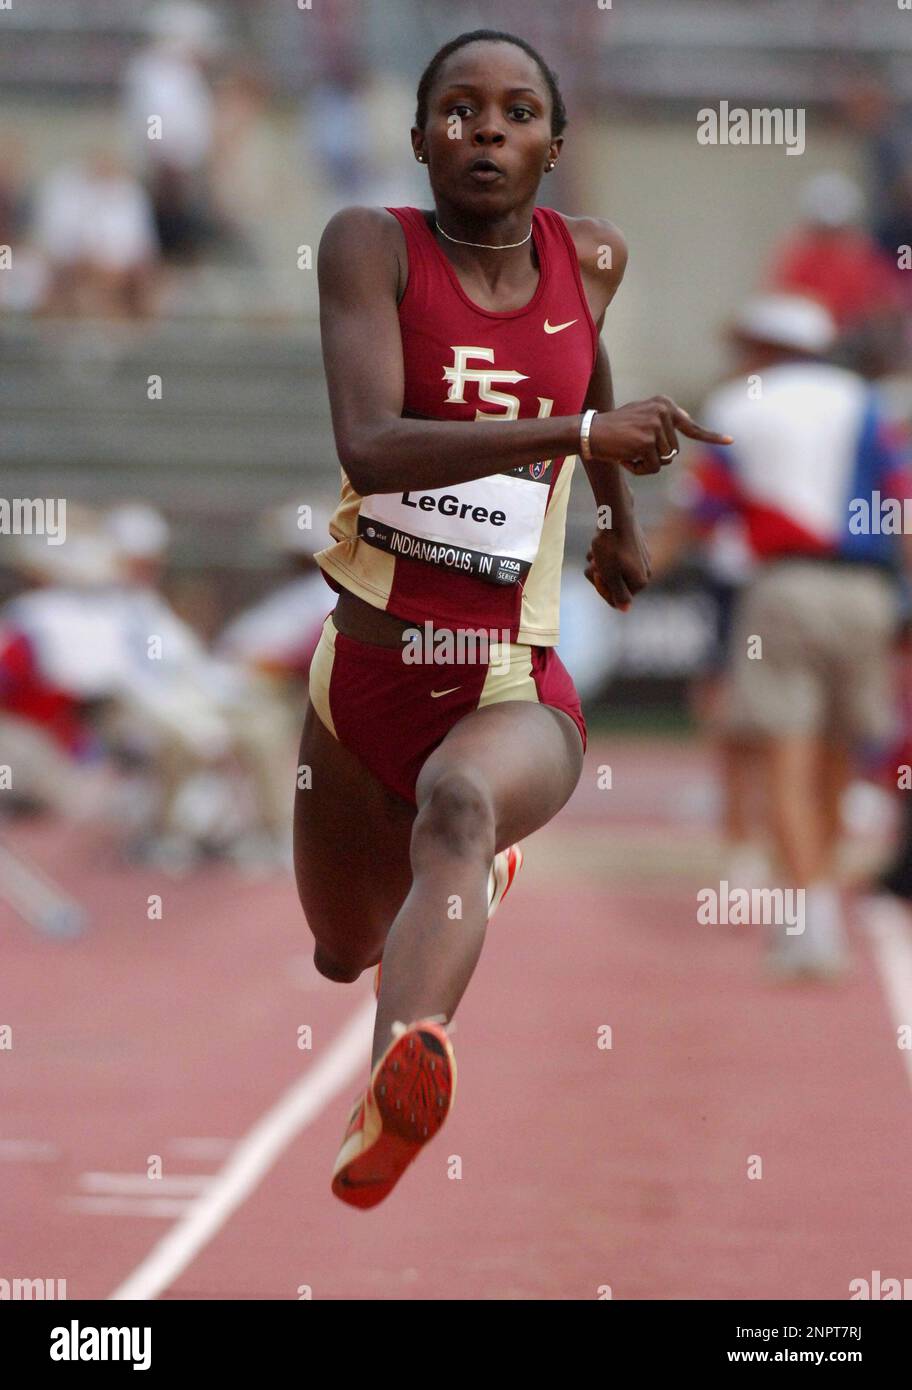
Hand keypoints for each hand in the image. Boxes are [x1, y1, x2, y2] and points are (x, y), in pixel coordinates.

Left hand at [584, 516, 651, 611]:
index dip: (601, 588)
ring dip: (599, 563)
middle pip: (614, 583)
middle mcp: (645, 572)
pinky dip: (604, 552)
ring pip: (612, 569)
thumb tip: (625, 609)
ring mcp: (641, 558)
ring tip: (596, 551)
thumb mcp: (610, 575)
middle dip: (600, 575)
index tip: (596, 574)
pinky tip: (599, 543)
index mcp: (640, 582)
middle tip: (595, 562)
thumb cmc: (611, 547)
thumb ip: (618, 594)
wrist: (615, 515)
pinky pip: (615, 555)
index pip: (616, 599)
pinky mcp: (634, 545)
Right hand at [589, 397, 732, 475]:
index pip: (691, 426)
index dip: (711, 437)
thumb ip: (664, 420)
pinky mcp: (647, 442)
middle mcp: (664, 411)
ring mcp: (656, 426)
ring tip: (627, 450)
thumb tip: (689, 424)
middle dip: (654, 456)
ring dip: (646, 463)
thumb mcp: (642, 416)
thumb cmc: (614, 428)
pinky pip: (652, 468)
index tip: (730, 441)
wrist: (590, 432)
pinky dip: (638, 469)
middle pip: (673, 451)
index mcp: (664, 404)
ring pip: (664, 462)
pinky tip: (625, 457)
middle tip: (632, 447)